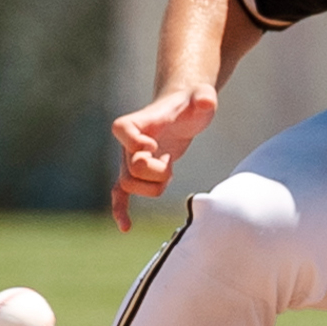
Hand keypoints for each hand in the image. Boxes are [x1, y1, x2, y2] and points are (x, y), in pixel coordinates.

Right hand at [110, 84, 217, 230]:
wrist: (183, 109)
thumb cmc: (191, 103)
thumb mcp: (202, 97)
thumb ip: (204, 97)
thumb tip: (207, 101)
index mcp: (140, 121)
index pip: (122, 129)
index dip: (135, 142)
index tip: (154, 146)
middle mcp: (129, 142)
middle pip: (133, 168)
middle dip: (157, 172)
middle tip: (171, 163)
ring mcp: (129, 158)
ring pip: (130, 185)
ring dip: (154, 187)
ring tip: (169, 172)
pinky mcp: (136, 172)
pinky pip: (120, 194)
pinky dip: (120, 210)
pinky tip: (126, 227)